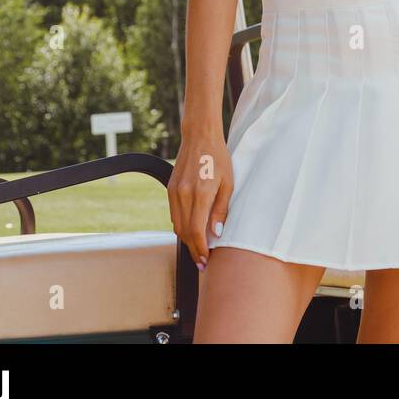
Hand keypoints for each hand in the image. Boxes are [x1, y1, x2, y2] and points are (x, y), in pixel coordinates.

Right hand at [168, 126, 233, 272]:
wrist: (200, 137)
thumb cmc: (218, 158)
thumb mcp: (228, 183)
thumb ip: (221, 210)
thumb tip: (216, 234)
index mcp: (199, 194)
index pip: (195, 231)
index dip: (200, 249)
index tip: (205, 260)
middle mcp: (182, 194)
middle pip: (184, 232)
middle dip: (193, 249)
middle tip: (202, 261)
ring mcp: (173, 192)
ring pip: (176, 225)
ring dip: (186, 239)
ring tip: (199, 248)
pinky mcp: (170, 189)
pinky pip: (174, 214)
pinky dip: (182, 225)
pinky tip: (192, 229)